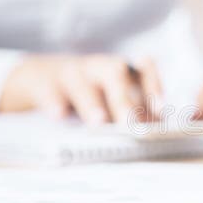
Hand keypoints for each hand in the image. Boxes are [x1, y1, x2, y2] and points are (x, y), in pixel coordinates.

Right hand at [0, 54, 162, 123]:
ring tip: (98, 122)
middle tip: (130, 124)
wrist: (41, 77)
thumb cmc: (89, 93)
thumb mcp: (110, 98)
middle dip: (123, 100)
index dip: (154, 85)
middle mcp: (98, 67)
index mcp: (120, 71)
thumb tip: (153, 135)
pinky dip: (55, 102)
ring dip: (91, 102)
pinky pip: (50, 90)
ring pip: (82, 82)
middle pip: (114, 74)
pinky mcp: (44, 82)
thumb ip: (132, 113)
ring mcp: (71, 73)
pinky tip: (59, 116)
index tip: (161, 109)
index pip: (144, 68)